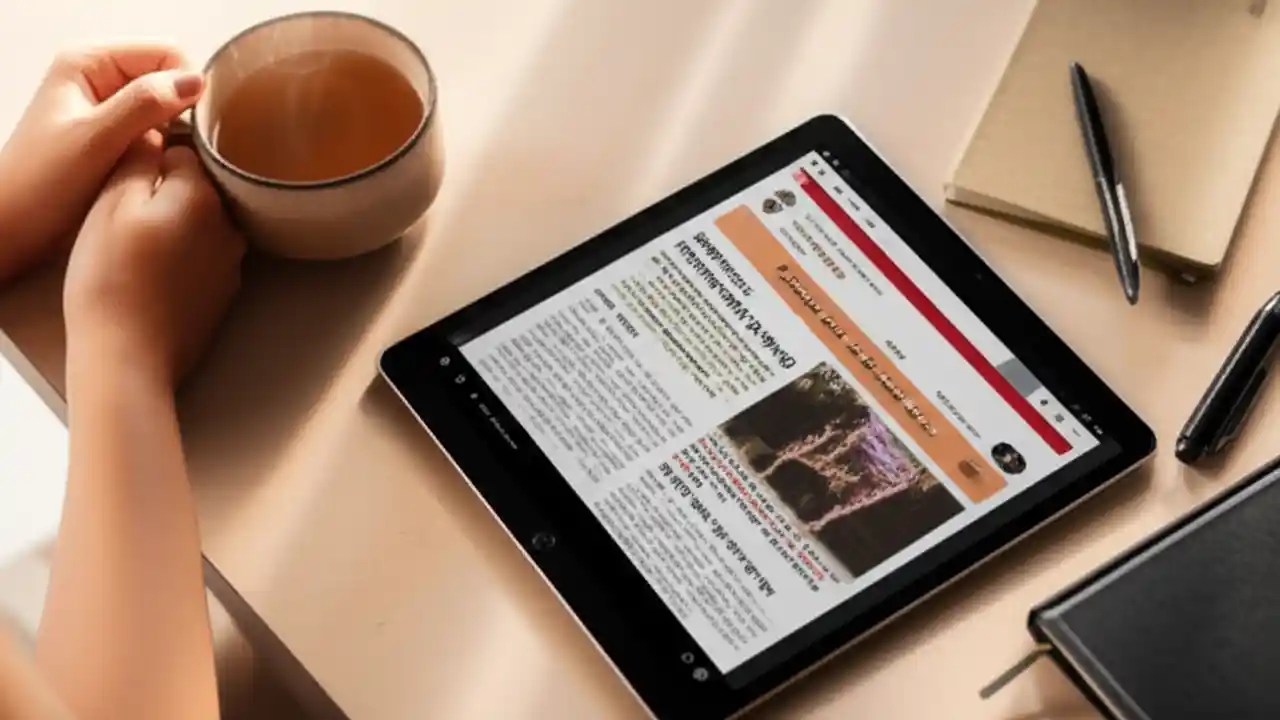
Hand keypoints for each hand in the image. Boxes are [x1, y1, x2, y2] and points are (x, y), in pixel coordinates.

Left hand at [0, 44, 202, 282]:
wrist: (14, 228)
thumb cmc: (42, 184)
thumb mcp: (96, 140)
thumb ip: (145, 104)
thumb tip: (197, 82)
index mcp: (88, 62)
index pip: (166, 53)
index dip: (186, 86)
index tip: (190, 128)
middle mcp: (100, 77)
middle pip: (169, 77)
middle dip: (183, 110)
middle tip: (181, 149)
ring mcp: (108, 106)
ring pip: (168, 106)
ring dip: (178, 132)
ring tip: (173, 161)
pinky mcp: (116, 135)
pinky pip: (159, 129)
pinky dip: (169, 147)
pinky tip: (165, 168)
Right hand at [64, 136, 244, 389]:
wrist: (129, 355)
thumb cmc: (111, 277)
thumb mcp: (111, 204)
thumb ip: (138, 160)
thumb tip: (157, 132)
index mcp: (205, 196)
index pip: (187, 153)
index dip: (154, 161)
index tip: (132, 181)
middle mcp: (231, 227)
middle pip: (201, 191)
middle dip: (170, 196)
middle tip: (132, 219)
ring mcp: (233, 264)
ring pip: (205, 226)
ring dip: (181, 228)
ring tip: (144, 249)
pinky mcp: (226, 295)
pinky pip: (206, 259)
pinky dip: (187, 259)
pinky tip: (159, 275)